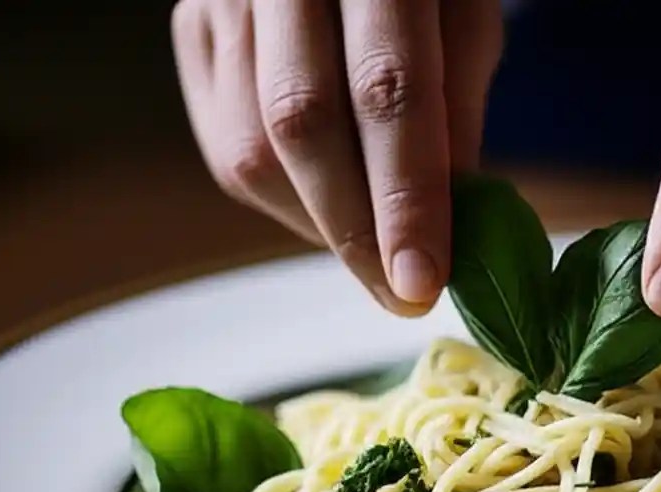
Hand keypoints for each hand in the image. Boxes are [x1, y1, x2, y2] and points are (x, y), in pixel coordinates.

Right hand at [171, 0, 501, 315]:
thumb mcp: (468, 18)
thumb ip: (457, 112)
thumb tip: (449, 227)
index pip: (388, 88)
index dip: (405, 197)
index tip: (423, 282)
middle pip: (300, 126)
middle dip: (355, 231)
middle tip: (402, 294)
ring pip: (253, 151)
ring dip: (321, 223)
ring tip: (374, 244)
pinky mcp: (192, 30)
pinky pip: (229, 147)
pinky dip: (286, 198)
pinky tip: (328, 202)